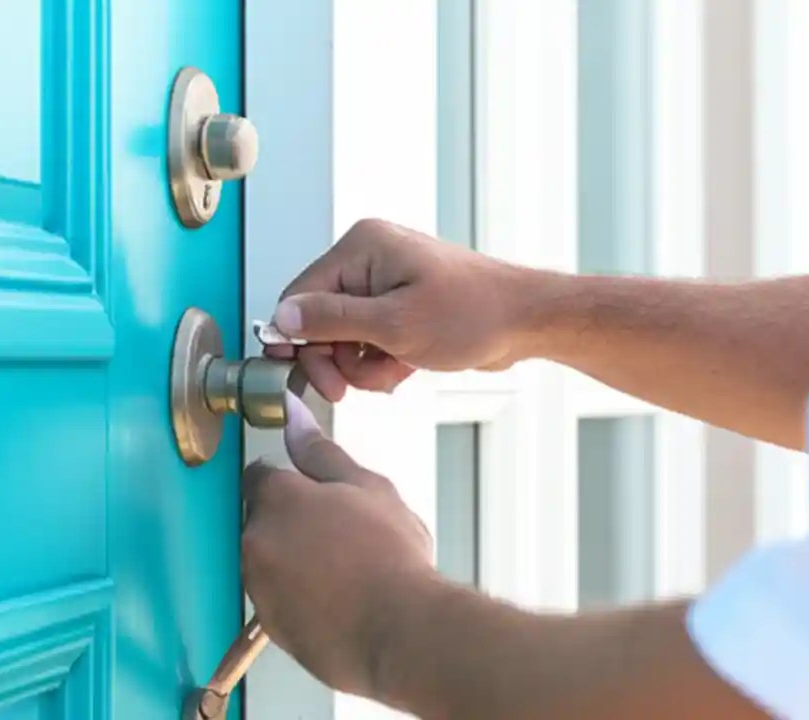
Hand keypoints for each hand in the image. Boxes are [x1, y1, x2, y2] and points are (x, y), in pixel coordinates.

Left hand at [241, 394, 435, 695]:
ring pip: (269, 562)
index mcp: (276, 498)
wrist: (400, 632)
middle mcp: (255, 540)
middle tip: (341, 534)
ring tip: (344, 571)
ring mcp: (259, 586)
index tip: (317, 495)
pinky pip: (278, 600)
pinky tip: (336, 600)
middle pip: (264, 520)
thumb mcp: (367, 486)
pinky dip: (298, 598)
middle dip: (293, 523)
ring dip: (293, 561)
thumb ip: (320, 451)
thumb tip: (292, 415)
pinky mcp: (270, 625)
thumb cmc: (391, 557)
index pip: (261, 475)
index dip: (292, 483)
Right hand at [266, 218, 534, 399]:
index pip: (300, 296)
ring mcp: (386, 283)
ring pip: (344, 337)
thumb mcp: (395, 324)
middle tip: (352, 385)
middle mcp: (369, 259)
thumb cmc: (475, 313)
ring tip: (394, 370)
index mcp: (362, 248)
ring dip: (363, 366)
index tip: (309, 375)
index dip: (300, 341)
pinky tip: (405, 367)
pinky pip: (369, 341)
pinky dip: (382, 362)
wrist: (526, 322)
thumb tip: (282, 318)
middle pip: (320, 320)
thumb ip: (332, 320)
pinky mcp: (400, 306)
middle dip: (338, 358)